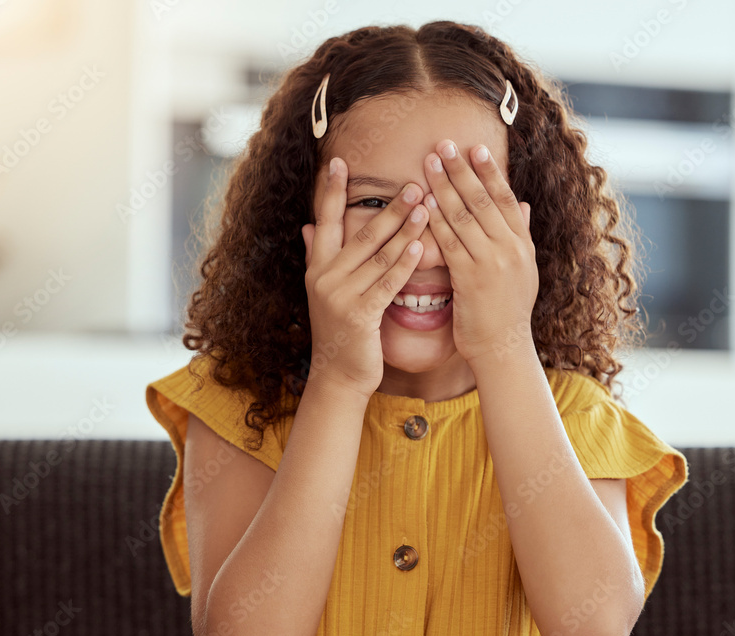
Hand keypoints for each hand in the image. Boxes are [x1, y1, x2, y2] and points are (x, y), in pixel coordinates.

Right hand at [301, 157, 429, 398]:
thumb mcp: (324, 292)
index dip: (332, 191)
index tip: (340, 161)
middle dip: (389, 208)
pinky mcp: (359, 315)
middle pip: (360, 233)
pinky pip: (387, 283)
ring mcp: (339, 296)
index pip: (325, 220)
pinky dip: (404, 264)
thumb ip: (317, 257)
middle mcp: (324, 277)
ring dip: (405, 230)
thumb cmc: (341, 331)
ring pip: (378, 255)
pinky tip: (422, 247)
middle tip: (414, 183)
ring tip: (427, 207)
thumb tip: (307, 227)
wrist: (339, 376)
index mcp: (317, 266)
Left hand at [422, 139, 537, 366]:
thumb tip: (521, 205)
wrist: (503, 349)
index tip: (474, 148)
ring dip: (444, 187)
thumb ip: (519, 235)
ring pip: (465, 215)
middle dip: (462, 170)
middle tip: (443, 145)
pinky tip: (422, 203)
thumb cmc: (506, 312)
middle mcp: (511, 249)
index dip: (489, 171)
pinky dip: (435, 220)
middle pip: (483, 200)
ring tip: (428, 164)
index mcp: (523, 245)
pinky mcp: (472, 278)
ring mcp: (493, 263)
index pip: (504, 198)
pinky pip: (450, 242)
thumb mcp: (522, 271)